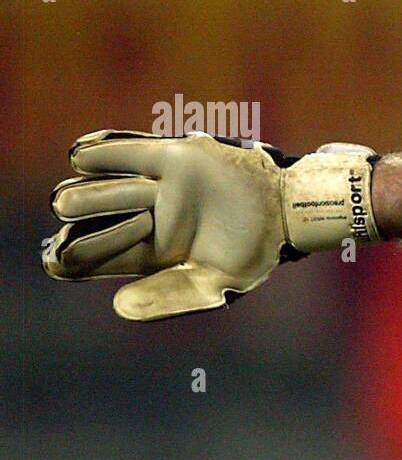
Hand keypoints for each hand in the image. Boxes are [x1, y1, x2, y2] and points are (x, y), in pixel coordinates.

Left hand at [44, 130, 381, 320]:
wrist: (287, 209)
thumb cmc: (255, 252)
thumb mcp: (214, 284)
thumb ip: (169, 297)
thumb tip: (118, 307)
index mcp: (153, 252)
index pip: (99, 255)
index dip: (71, 258)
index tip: (56, 261)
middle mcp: (149, 218)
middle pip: (95, 219)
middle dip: (77, 227)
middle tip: (65, 237)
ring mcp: (158, 186)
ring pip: (105, 187)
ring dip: (85, 194)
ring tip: (67, 204)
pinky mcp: (172, 157)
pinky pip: (126, 152)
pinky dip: (100, 153)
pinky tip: (81, 159)